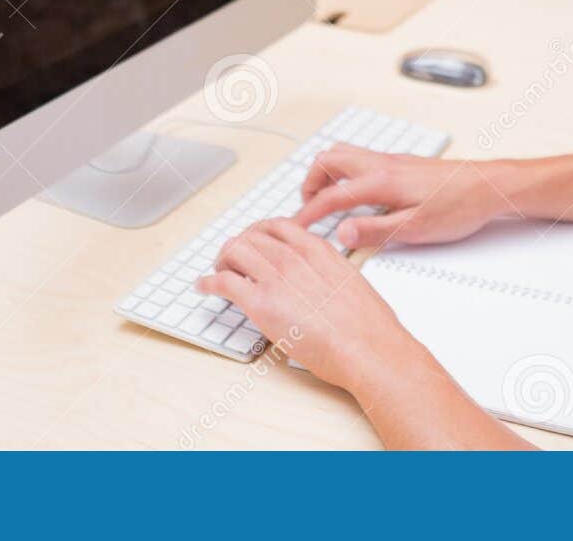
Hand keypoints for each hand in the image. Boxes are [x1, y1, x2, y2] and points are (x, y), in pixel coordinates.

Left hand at [197, 218, 422, 390]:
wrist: (368, 347)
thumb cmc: (368, 325)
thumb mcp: (351, 282)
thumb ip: (329, 272)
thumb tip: (321, 282)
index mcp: (318, 250)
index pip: (278, 226)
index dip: (259, 232)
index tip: (254, 242)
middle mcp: (294, 257)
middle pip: (252, 236)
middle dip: (237, 245)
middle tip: (231, 258)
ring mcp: (276, 278)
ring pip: (234, 251)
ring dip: (221, 260)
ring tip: (217, 271)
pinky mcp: (261, 304)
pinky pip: (223, 281)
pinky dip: (208, 281)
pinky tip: (204, 287)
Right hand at [293, 145, 506, 247]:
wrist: (489, 186)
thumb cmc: (458, 206)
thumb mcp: (415, 229)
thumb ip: (374, 231)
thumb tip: (340, 234)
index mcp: (380, 182)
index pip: (330, 196)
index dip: (308, 213)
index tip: (295, 228)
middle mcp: (382, 164)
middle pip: (328, 160)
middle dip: (310, 183)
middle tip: (307, 208)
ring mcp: (392, 160)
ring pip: (344, 154)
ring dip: (327, 174)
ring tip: (326, 199)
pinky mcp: (402, 163)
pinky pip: (361, 159)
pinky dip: (345, 172)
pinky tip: (357, 194)